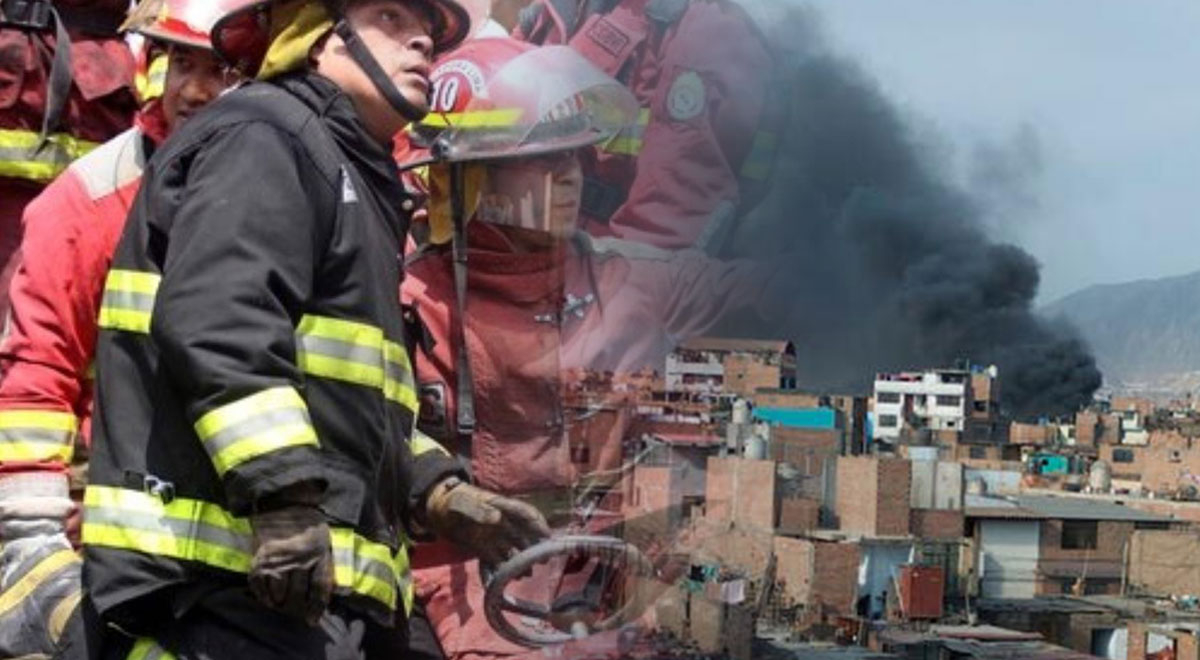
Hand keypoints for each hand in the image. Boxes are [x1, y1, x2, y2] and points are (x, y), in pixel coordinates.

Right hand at [248, 503, 333, 624]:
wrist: (282, 503)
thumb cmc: (308, 525)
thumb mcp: (325, 541)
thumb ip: (326, 565)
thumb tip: (331, 593)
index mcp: (319, 554)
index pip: (319, 589)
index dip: (316, 608)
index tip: (312, 621)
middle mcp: (300, 559)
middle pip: (297, 596)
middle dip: (296, 609)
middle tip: (295, 613)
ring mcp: (279, 560)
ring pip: (278, 595)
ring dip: (280, 604)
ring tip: (281, 605)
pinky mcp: (260, 559)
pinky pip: (260, 586)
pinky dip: (263, 596)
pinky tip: (268, 599)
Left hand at [425, 478, 550, 566]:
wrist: (437, 510)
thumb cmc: (453, 500)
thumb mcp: (464, 502)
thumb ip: (480, 510)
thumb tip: (497, 518)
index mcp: (502, 507)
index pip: (526, 514)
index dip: (539, 525)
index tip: (548, 537)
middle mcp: (503, 523)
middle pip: (524, 535)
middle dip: (535, 548)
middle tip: (543, 561)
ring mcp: (495, 537)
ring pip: (514, 550)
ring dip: (521, 561)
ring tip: (526, 573)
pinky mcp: (484, 549)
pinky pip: (498, 560)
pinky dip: (504, 569)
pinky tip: (509, 578)